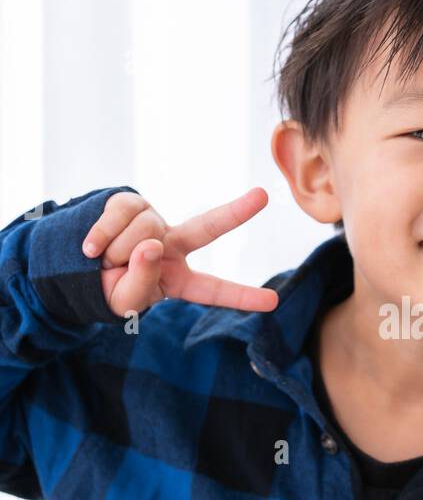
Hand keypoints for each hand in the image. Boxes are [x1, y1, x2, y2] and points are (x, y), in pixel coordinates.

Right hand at [80, 187, 280, 317]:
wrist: (70, 271)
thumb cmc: (104, 291)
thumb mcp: (123, 302)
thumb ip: (140, 282)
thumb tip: (152, 244)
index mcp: (178, 279)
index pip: (213, 290)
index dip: (241, 296)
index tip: (273, 301)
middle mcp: (172, 246)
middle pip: (207, 227)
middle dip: (236, 213)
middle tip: (262, 197)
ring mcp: (152, 222)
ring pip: (145, 230)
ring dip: (117, 252)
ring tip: (105, 263)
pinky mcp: (129, 204)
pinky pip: (121, 214)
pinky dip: (103, 235)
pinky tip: (91, 250)